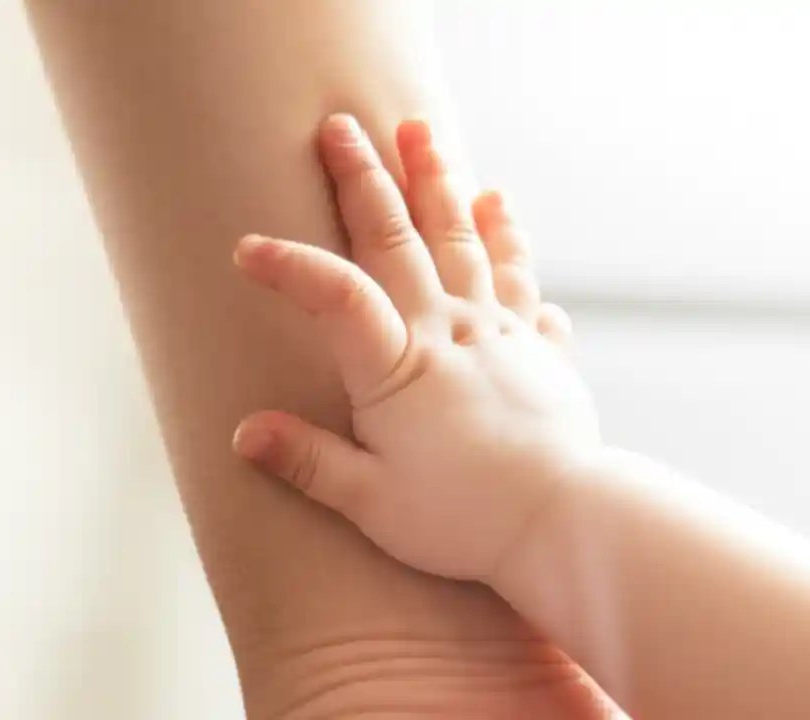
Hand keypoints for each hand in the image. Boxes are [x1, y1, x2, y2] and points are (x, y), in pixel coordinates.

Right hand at [232, 114, 600, 580]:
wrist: (564, 521)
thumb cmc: (464, 520)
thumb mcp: (373, 502)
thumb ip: (310, 461)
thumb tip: (245, 433)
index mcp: (398, 367)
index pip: (336, 296)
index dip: (290, 268)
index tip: (246, 249)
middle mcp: (449, 332)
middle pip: (401, 239)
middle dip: (367, 178)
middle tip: (342, 125)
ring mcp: (499, 332)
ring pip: (465, 240)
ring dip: (440, 184)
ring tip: (426, 133)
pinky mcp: (538, 349)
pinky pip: (521, 280)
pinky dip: (510, 243)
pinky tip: (505, 212)